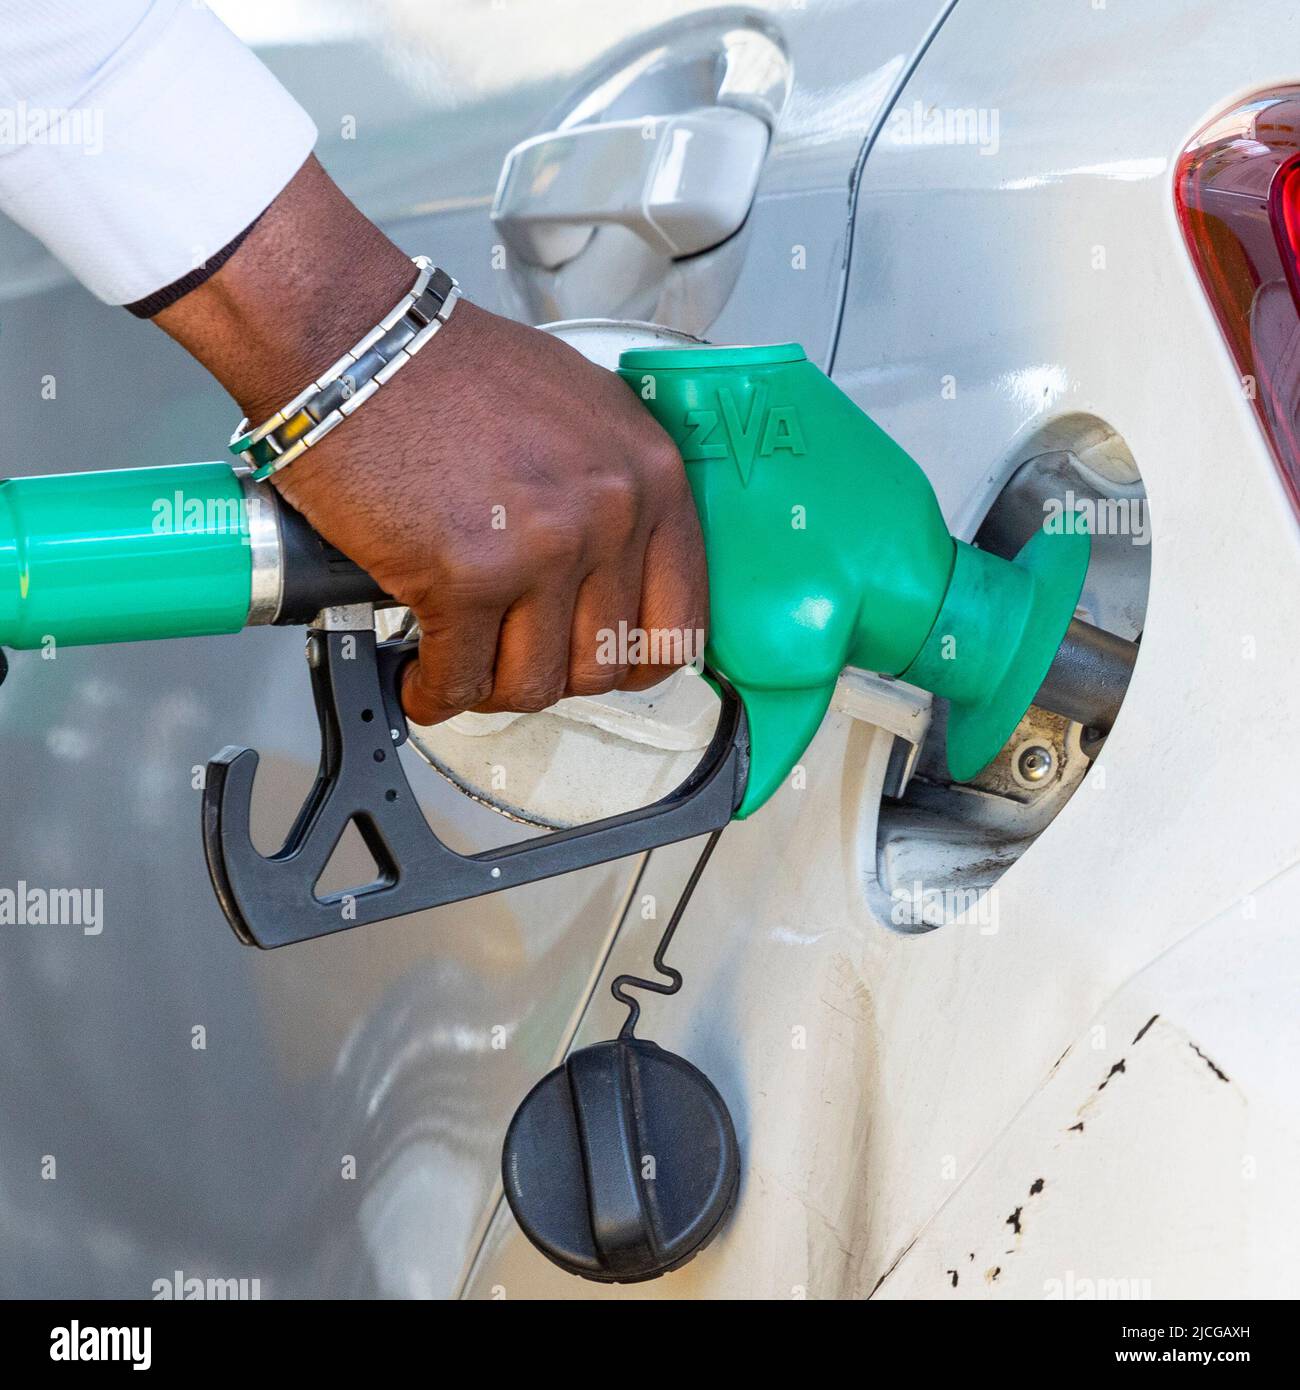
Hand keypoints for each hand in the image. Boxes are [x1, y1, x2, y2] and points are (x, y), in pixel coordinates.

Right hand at [155, 158, 707, 724]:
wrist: (354, 340)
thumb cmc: (450, 368)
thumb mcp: (579, 409)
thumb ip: (614, 490)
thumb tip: (620, 571)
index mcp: (651, 476)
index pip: (680, 622)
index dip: (634, 661)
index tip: (602, 665)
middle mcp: (610, 514)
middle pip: (601, 664)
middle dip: (550, 673)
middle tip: (512, 657)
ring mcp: (541, 549)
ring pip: (533, 684)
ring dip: (491, 689)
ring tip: (462, 664)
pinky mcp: (464, 576)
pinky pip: (460, 679)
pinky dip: (434, 693)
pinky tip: (419, 677)